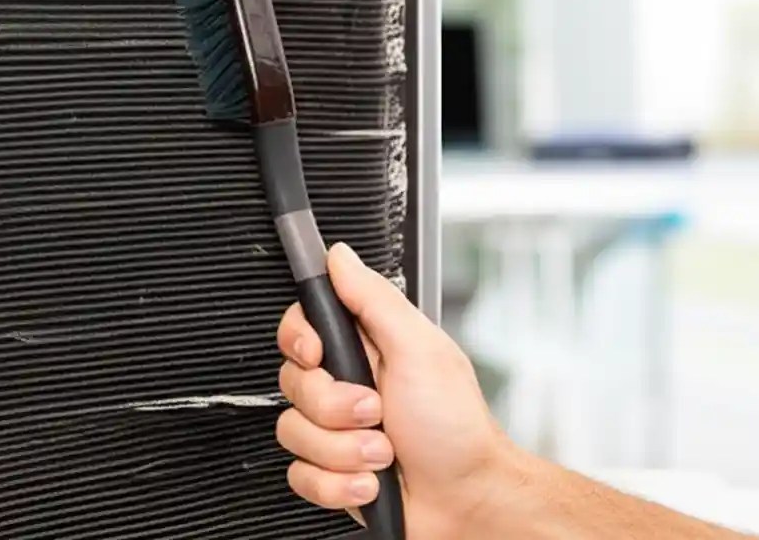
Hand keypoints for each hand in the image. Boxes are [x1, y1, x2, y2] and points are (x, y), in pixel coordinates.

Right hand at [275, 243, 508, 537]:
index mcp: (365, 348)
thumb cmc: (456, 428)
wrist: (467, 502)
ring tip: (383, 454)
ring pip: (292, 432)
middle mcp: (346, 385)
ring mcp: (335, 430)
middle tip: (375, 411)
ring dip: (343, 451)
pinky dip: (338, 484)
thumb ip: (374, 299)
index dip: (300, 340)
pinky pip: (299, 475)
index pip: (301, 326)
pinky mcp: (330, 470)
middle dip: (334, 407)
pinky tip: (370, 481)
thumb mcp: (420, 349)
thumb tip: (340, 257)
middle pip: (292, 382)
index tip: (319, 355)